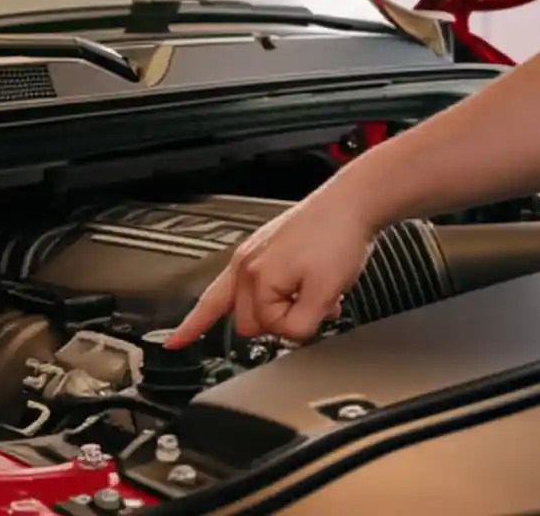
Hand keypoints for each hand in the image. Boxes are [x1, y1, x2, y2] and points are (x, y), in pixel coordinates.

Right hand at [165, 176, 376, 347]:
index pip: (265, 326)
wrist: (348, 205)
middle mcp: (244, 265)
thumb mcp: (326, 293)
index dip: (295, 327)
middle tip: (309, 308)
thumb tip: (288, 334)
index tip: (316, 316)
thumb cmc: (338, 239)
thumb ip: (301, 323)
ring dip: (268, 311)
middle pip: (245, 321)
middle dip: (278, 322)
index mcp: (257, 276)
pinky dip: (215, 309)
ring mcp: (247, 255)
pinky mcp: (257, 251)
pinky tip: (191, 329)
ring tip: (297, 298)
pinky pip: (226, 288)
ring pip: (232, 305)